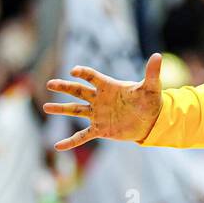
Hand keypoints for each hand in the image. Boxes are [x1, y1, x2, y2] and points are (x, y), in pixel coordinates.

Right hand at [43, 54, 164, 150]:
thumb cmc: (150, 101)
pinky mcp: (100, 129)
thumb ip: (152, 73)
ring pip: (75, 110)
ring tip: (46, 107)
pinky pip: (82, 136)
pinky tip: (57, 146)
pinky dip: (71, 141)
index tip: (74, 71)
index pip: (93, 77)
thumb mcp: (151, 87)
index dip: (84, 73)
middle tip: (50, 84)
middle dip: (64, 87)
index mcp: (109, 87)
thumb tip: (158, 56)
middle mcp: (99, 99)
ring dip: (60, 109)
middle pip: (78, 91)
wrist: (151, 121)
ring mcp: (98, 114)